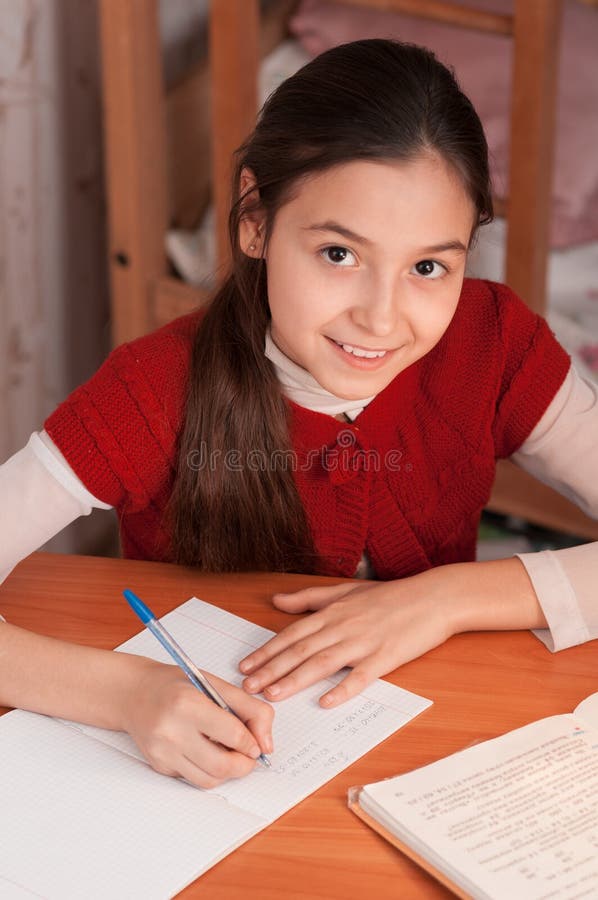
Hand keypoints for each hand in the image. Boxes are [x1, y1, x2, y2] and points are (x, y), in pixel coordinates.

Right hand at [122, 660, 273, 787]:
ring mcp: (163, 752)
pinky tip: (206, 752)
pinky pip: (193, 778)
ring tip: (230, 754)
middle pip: (222, 766)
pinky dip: (207, 770)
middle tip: (249, 756)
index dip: (252, 742)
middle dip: (244, 765)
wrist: (134, 694)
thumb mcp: (215, 684)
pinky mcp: (159, 765)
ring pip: (209, 780)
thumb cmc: (176, 685)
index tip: (256, 743)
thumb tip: (267, 744)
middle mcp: (172, 731)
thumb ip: (249, 708)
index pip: (233, 735)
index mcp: (188, 704)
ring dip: (227, 772)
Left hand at [239, 576, 453, 707]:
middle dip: (271, 669)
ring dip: (296, 680)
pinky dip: (343, 689)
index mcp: (333, 611)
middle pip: (301, 650)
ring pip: (323, 662)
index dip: (267, 651)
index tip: (245, 667)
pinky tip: (326, 702)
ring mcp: (364, 642)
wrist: (433, 597)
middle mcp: (343, 626)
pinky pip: (361, 676)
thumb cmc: (390, 596)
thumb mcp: (346, 590)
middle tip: (247, 688)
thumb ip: (309, 598)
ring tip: (274, 695)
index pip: (292, 634)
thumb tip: (277, 600)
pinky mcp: (386, 656)